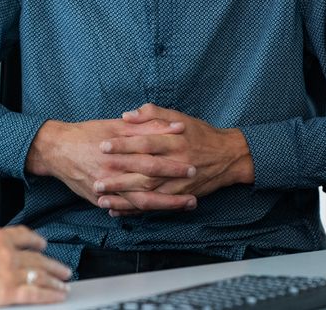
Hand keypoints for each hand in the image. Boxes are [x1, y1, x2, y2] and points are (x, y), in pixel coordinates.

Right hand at [0, 201, 71, 305]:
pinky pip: (35, 292)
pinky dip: (49, 294)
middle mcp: (6, 252)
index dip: (35, 240)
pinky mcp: (7, 291)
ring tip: (64, 284)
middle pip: (37, 257)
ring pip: (40, 275)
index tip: (42, 243)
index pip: (22, 235)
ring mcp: (9, 272)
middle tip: (64, 269)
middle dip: (53, 264)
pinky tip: (58, 295)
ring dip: (55, 279)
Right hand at [25, 118, 196, 210]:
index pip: (153, 162)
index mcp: (121, 153)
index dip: (174, 167)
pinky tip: (156, 213)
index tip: (193, 169)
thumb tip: (177, 126)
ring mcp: (107, 190)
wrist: (56, 149)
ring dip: (164, 206)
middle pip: (150, 186)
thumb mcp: (118, 125)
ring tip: (184, 205)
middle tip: (194, 196)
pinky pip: (123, 209)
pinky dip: (139, 212)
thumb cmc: (88, 133)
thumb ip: (148, 125)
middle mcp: (115, 173)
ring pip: (140, 203)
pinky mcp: (99, 200)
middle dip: (174, 193)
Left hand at [96, 103, 253, 214]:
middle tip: (96, 177)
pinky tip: (118, 211)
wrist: (229, 156)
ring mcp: (179, 181)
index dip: (124, 144)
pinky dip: (136, 210)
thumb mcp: (178, 117)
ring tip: (101, 197)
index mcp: (174, 140)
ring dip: (124, 197)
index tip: (102, 146)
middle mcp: (176, 162)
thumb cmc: (199, 133)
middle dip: (119, 176)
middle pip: (144, 170)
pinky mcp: (181, 196)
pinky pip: (156, 205)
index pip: (145, 142)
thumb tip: (126, 115)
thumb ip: (151, 114)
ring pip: (149, 192)